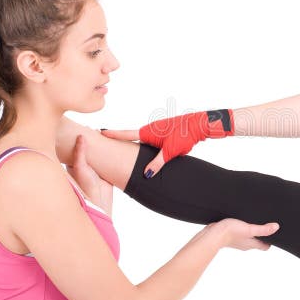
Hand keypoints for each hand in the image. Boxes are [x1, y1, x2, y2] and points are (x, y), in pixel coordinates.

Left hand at [65, 135, 113, 212]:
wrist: (100, 200)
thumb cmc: (85, 186)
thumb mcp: (80, 167)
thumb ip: (80, 152)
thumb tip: (80, 136)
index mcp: (73, 163)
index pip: (73, 147)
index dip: (75, 138)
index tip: (78, 128)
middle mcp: (84, 163)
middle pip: (86, 147)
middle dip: (89, 139)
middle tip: (91, 128)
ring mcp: (95, 166)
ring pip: (97, 151)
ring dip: (100, 144)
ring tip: (101, 133)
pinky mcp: (106, 168)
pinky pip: (107, 157)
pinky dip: (109, 150)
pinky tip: (111, 143)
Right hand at [100, 109, 233, 178]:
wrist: (200, 124)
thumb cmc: (185, 134)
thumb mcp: (170, 151)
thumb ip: (157, 164)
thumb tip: (146, 174)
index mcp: (147, 133)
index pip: (125, 135)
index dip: (112, 135)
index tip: (99, 132)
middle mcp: (150, 130)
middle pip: (132, 140)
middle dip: (121, 142)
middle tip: (106, 142)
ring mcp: (158, 131)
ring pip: (144, 143)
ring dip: (138, 147)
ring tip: (128, 152)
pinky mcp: (165, 134)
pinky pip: (153, 143)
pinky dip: (150, 148)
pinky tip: (154, 154)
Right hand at [208, 218, 279, 250]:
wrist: (212, 234)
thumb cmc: (230, 232)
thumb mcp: (249, 229)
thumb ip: (262, 229)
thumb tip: (276, 227)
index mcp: (252, 245)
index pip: (265, 246)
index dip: (270, 241)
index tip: (273, 234)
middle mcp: (245, 245)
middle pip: (257, 242)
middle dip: (262, 236)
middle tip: (265, 226)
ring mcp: (237, 242)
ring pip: (248, 238)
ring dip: (251, 233)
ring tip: (254, 223)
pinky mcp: (230, 237)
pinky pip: (239, 235)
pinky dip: (242, 230)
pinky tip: (241, 223)